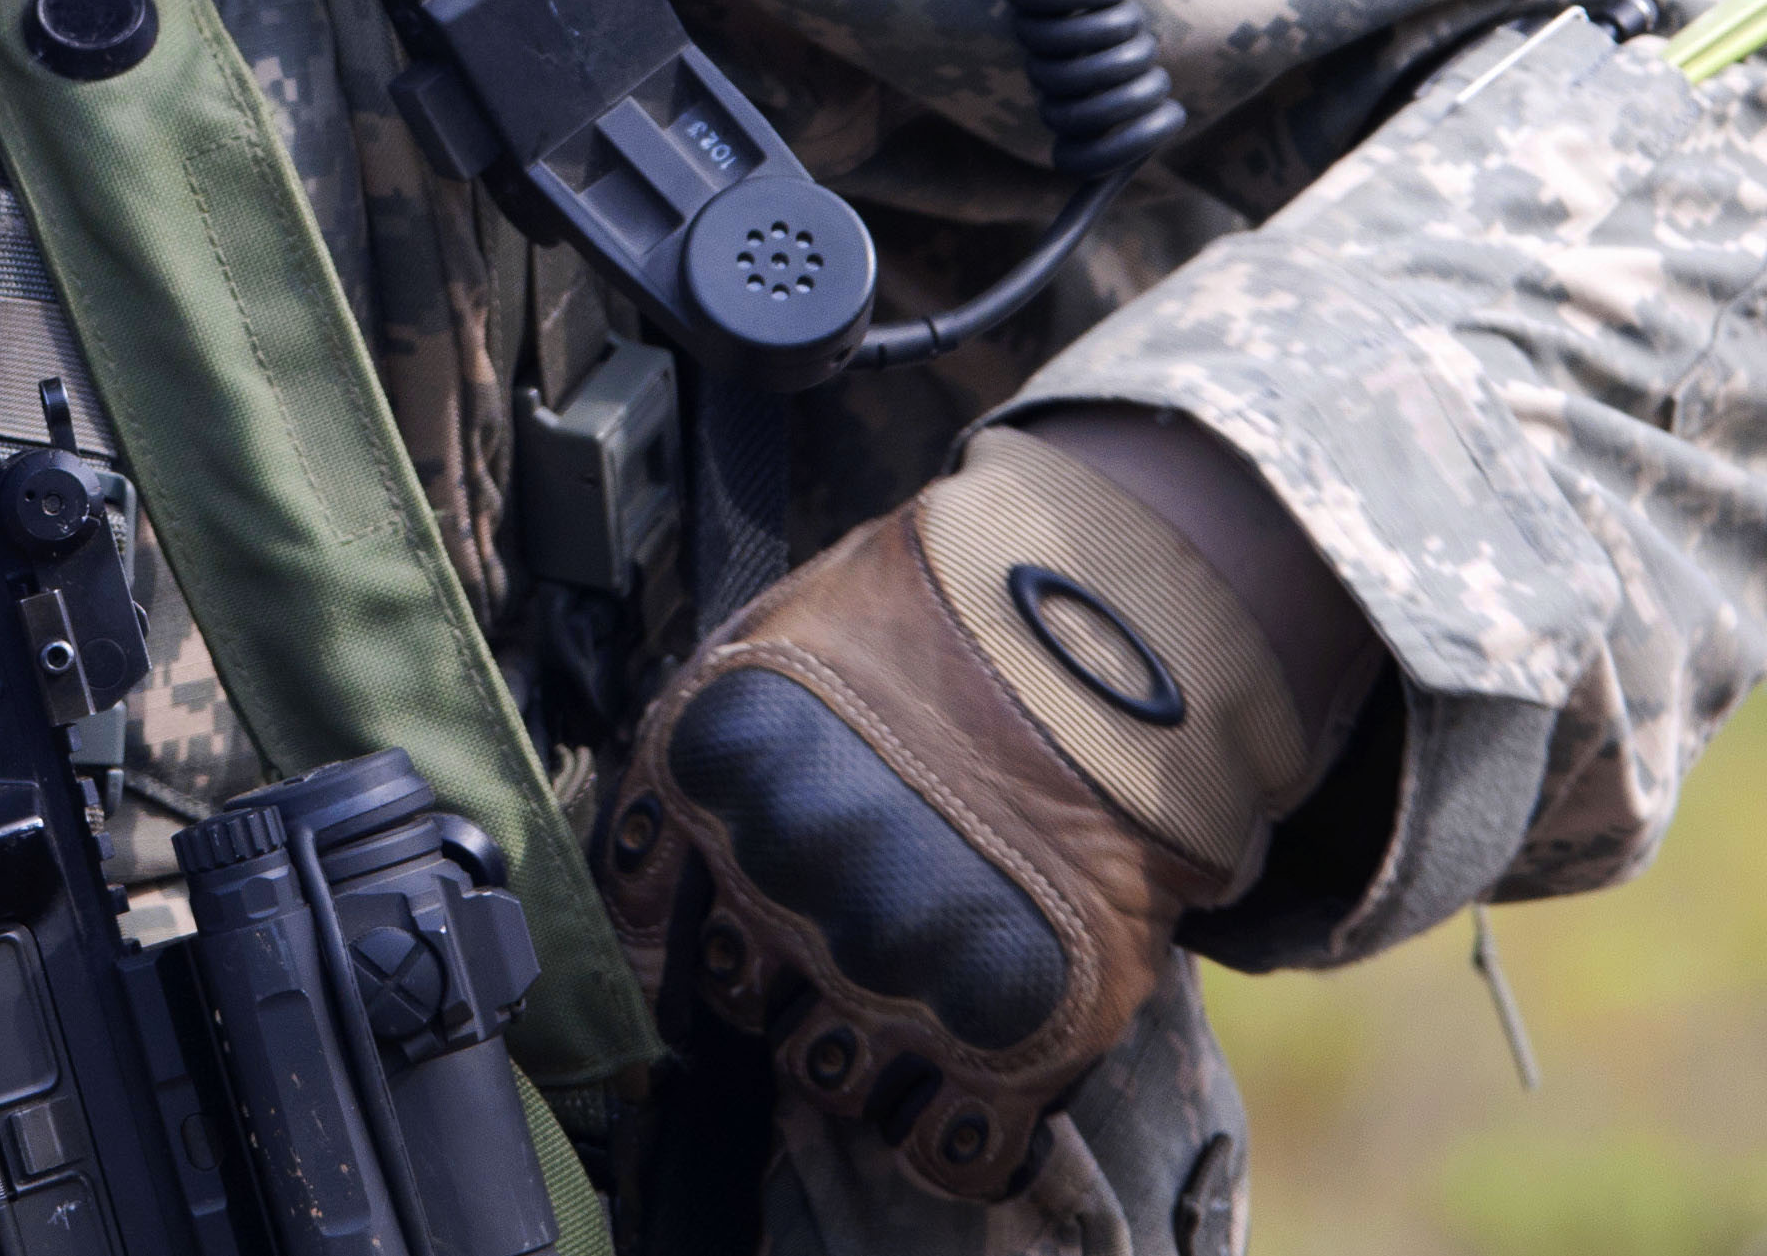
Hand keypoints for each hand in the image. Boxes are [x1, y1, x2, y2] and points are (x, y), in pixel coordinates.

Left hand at [598, 429, 1332, 1201]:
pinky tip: (967, 1080)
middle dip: (781, 967)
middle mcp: (794, 882)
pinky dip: (949, 1134)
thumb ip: (707, 738)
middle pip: (740, 996)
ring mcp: (904, 969)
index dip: (673, 913)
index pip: (639, 902)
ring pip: (828, 1079)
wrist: (1127, 626)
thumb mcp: (780, 628)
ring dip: (862, 1043)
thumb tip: (654, 854)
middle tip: (851, 912)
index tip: (711, 911)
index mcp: (720, 769)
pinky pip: (948, 1150)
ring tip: (923, 972)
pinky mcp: (1020, 1037)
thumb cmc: (949, 616)